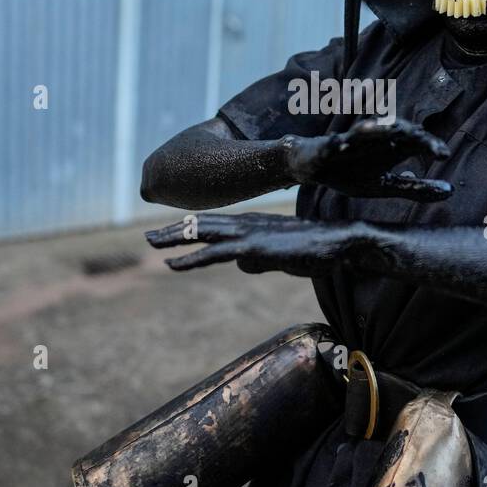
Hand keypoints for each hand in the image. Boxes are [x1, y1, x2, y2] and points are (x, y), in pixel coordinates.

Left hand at [145, 213, 374, 277]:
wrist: (337, 243)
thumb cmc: (315, 250)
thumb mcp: (279, 256)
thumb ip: (258, 258)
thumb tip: (239, 263)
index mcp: (252, 223)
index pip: (214, 222)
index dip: (189, 227)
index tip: (170, 233)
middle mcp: (246, 222)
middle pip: (201, 223)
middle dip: (173, 230)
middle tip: (149, 237)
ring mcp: (248, 232)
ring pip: (201, 233)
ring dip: (174, 239)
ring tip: (151, 244)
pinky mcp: (252, 247)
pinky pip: (213, 252)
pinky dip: (189, 258)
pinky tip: (172, 264)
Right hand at [284, 118, 451, 201]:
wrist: (313, 167)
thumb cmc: (350, 173)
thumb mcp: (384, 186)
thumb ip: (414, 189)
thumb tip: (450, 192)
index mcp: (390, 149)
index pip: (415, 143)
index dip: (430, 146)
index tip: (444, 155)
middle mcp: (375, 140)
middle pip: (396, 132)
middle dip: (412, 135)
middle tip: (426, 140)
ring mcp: (351, 140)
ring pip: (368, 131)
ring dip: (380, 129)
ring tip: (393, 130)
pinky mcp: (328, 145)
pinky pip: (335, 142)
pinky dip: (341, 142)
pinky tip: (346, 143)